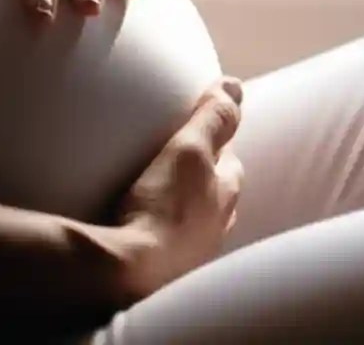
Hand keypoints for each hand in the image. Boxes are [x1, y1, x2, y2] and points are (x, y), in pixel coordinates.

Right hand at [112, 77, 245, 299]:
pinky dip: (159, 235)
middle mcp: (216, 229)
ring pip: (195, 225)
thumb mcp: (189, 151)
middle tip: (175, 162)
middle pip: (215, 196)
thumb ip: (213, 118)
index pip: (230, 164)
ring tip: (155, 196)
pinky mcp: (165, 276)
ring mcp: (192, 256)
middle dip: (203, 180)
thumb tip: (234, 85)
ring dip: (182, 210)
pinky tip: (138, 231)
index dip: (218, 145)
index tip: (199, 131)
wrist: (130, 277)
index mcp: (225, 196)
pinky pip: (168, 247)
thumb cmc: (164, 210)